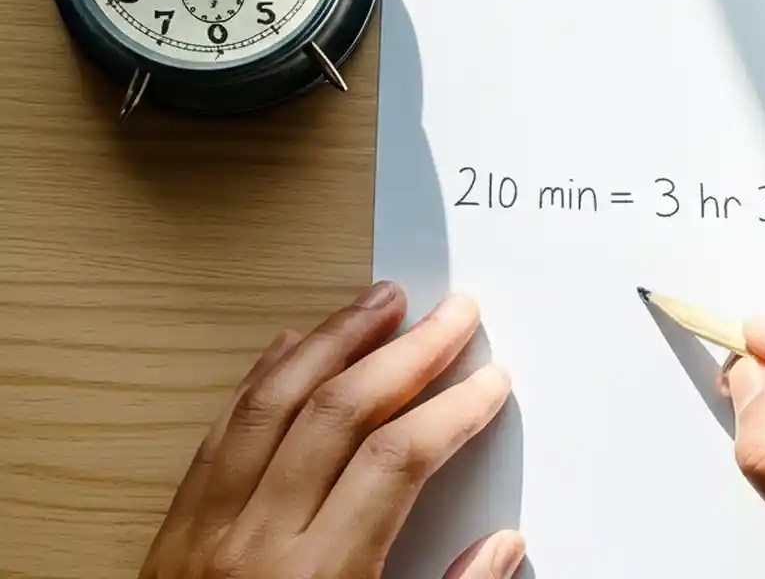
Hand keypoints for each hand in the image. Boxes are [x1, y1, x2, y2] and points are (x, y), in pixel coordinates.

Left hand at [139, 283, 524, 578]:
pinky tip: (293, 343)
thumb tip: (503, 547)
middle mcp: (256, 543)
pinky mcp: (177, 528)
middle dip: (407, 353)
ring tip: (381, 300)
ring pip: (274, 402)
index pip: (398, 461)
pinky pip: (222, 430)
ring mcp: (208, 529)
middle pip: (341, 413)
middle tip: (453, 313)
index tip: (490, 382)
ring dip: (334, 340)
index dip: (452, 410)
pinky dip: (262, 377)